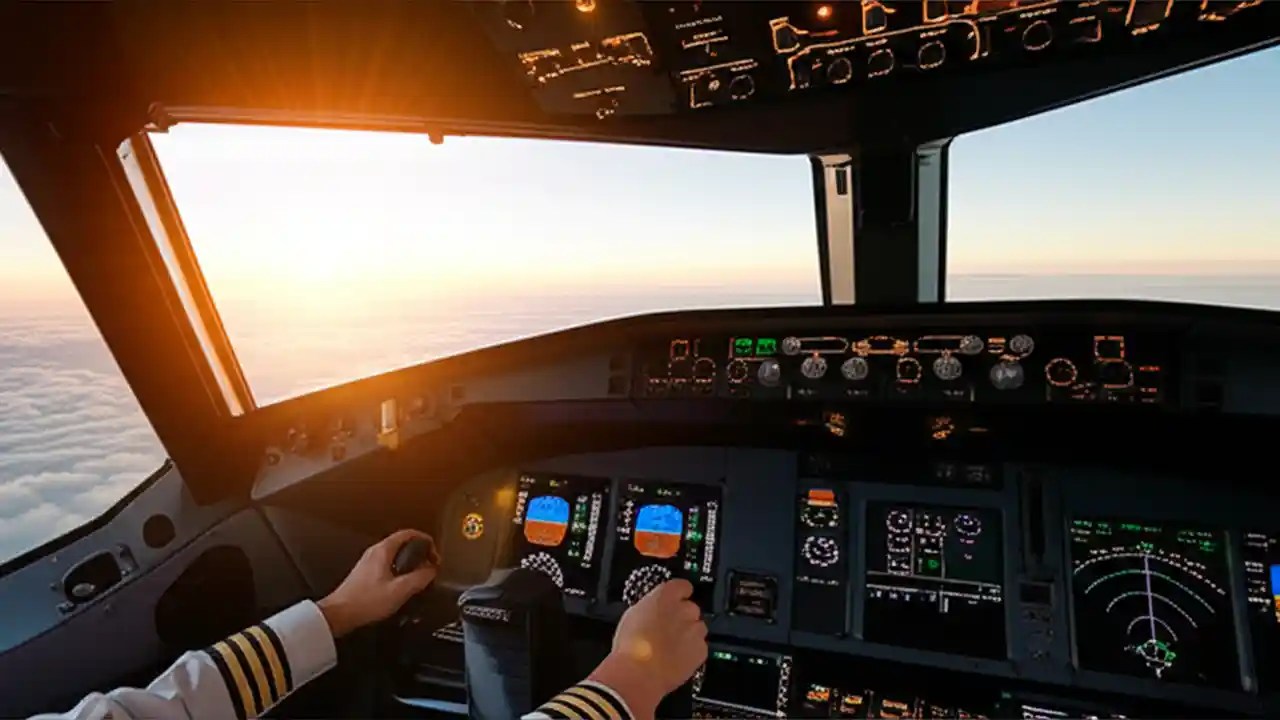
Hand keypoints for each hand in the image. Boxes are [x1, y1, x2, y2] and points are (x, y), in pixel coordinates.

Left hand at [317, 529, 439, 637]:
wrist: (339, 614)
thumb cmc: (366, 602)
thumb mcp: (400, 590)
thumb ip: (420, 578)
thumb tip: (432, 570)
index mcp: (383, 550)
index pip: (409, 534)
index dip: (426, 541)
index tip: (434, 554)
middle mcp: (375, 552)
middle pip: (403, 543)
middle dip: (420, 553)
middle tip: (430, 566)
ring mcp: (369, 562)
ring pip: (395, 554)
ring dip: (410, 562)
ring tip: (419, 577)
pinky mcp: (365, 574)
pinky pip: (388, 564)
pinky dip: (400, 570)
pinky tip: (403, 586)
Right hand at [588, 579, 707, 719]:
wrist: (638, 673)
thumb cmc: (630, 646)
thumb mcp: (633, 615)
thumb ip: (650, 607)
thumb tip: (654, 609)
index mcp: (666, 595)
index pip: (683, 586)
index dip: (679, 594)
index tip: (676, 600)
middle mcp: (684, 609)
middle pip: (691, 608)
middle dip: (682, 617)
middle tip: (668, 630)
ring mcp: (695, 630)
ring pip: (697, 628)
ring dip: (688, 634)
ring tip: (670, 647)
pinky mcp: (701, 650)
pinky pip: (700, 647)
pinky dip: (691, 652)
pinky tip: (676, 658)